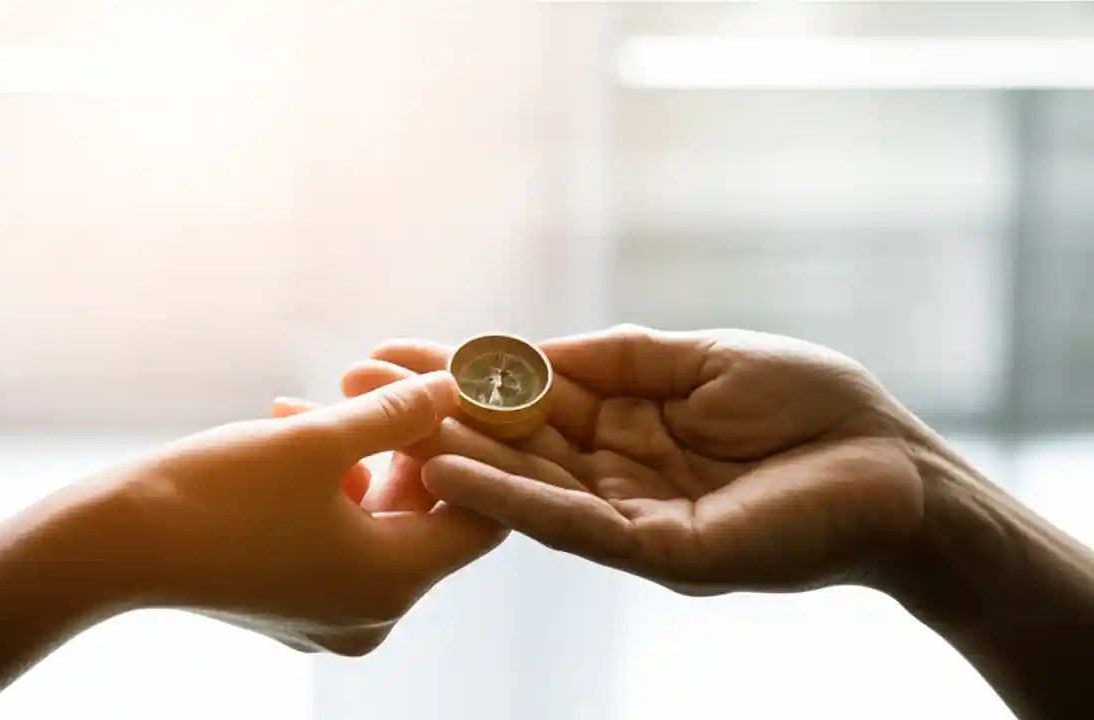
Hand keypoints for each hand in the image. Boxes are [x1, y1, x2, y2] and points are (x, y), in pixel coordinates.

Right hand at [108, 371, 504, 654]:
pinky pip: (335, 537)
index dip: (474, 454)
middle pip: (426, 519)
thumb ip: (399, 414)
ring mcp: (328, 614)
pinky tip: (290, 430)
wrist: (109, 547)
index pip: (479, 519)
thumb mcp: (320, 441)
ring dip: (360, 457)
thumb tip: (453, 388)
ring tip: (317, 404)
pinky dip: (326, 487)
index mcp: (394, 583)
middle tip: (384, 388)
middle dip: (407, 447)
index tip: (458, 401)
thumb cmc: (217, 494)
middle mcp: (372, 614)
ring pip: (376, 521)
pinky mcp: (291, 602)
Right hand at [343, 326, 926, 594]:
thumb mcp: (701, 356)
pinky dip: (510, 498)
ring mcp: (632, 517)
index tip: (388, 352)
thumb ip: (616, 356)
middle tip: (350, 382)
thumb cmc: (811, 403)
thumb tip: (530, 350)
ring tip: (382, 426)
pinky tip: (453, 470)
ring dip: (454, 456)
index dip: (459, 375)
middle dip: (433, 412)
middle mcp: (614, 474)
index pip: (524, 399)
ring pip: (525, 487)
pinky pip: (573, 524)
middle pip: (510, 442)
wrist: (898, 467)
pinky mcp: (661, 552)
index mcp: (624, 423)